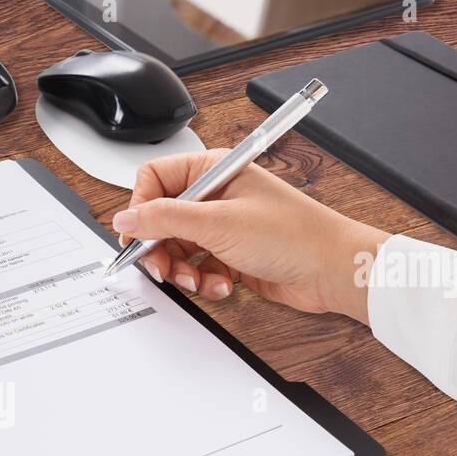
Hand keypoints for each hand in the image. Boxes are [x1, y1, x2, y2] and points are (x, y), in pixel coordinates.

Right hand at [112, 150, 388, 322]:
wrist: (331, 270)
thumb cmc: (293, 234)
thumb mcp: (218, 223)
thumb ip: (164, 219)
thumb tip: (126, 217)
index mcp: (212, 170)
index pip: (154, 180)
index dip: (141, 209)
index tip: (136, 237)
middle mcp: (215, 196)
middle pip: (161, 220)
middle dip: (161, 249)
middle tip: (165, 269)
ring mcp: (223, 226)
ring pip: (177, 249)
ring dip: (183, 270)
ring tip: (200, 280)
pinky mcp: (230, 254)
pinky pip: (198, 268)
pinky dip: (204, 282)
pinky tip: (223, 285)